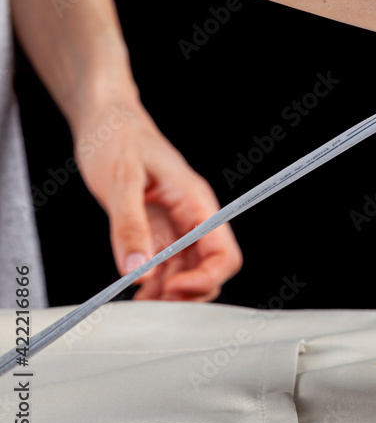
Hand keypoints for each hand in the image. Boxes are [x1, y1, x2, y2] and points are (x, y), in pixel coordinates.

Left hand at [72, 96, 241, 300]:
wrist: (105, 120)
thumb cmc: (119, 138)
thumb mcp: (121, 181)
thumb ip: (129, 226)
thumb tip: (136, 270)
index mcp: (197, 202)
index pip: (223, 253)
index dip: (206, 278)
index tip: (173, 290)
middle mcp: (193, 217)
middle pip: (211, 269)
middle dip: (188, 292)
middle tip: (153, 302)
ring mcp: (177, 225)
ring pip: (189, 271)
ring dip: (170, 293)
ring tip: (139, 301)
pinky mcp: (159, 230)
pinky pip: (167, 265)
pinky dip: (156, 283)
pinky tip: (137, 288)